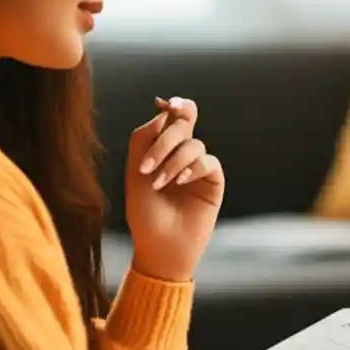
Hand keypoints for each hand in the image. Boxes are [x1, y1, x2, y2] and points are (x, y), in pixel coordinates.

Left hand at [125, 97, 224, 282]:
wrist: (160, 246)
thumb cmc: (144, 214)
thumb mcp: (135, 173)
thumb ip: (144, 140)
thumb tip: (165, 114)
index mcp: (162, 149)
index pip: (172, 119)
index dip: (174, 107)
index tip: (168, 103)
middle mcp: (182, 155)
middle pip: (184, 125)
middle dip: (166, 138)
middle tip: (148, 163)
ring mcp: (199, 168)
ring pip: (194, 144)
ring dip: (174, 160)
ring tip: (159, 182)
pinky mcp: (214, 182)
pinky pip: (208, 162)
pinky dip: (192, 168)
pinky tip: (179, 182)